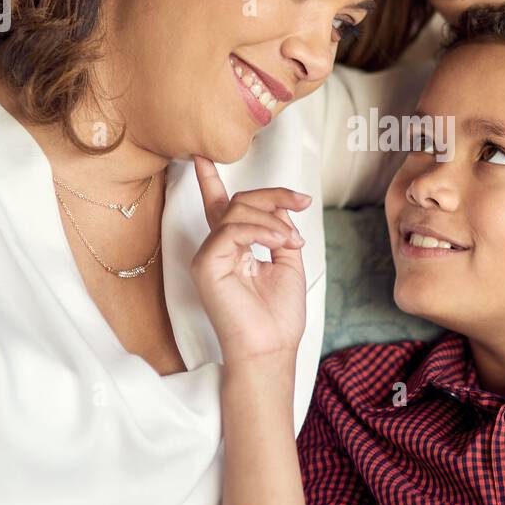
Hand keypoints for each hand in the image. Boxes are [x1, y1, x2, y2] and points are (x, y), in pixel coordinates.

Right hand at [191, 156, 311, 365]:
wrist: (272, 348)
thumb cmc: (278, 315)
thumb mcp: (288, 262)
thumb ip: (281, 231)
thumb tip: (279, 206)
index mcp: (233, 248)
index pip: (220, 207)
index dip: (210, 181)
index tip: (203, 157)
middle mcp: (217, 249)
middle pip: (240, 202)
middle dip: (274, 196)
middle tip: (301, 204)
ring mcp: (208, 256)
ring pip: (238, 211)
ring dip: (273, 220)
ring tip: (291, 242)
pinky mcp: (206, 264)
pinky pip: (232, 229)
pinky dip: (260, 230)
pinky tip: (279, 244)